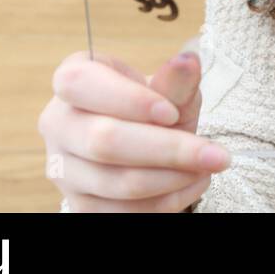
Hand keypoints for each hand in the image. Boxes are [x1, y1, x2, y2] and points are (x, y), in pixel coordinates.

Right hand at [38, 49, 230, 211]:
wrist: (146, 145)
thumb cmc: (154, 108)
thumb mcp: (169, 89)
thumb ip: (176, 80)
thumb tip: (189, 61)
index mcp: (72, 79)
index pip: (81, 84)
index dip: (127, 100)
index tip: (172, 113)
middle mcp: (58, 123)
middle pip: (103, 141)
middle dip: (169, 149)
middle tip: (216, 153)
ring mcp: (63, 169)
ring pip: (117, 182)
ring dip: (174, 178)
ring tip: (209, 165)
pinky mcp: (79, 205)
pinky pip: (123, 212)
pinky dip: (167, 201)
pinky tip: (193, 183)